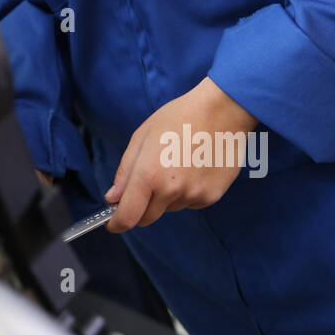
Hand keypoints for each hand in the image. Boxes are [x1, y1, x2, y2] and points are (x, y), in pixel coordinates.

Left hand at [104, 77, 258, 231]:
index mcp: (149, 174)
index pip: (128, 216)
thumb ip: (125, 171)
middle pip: (147, 218)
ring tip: (176, 164)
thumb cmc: (179, 117)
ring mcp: (193, 195)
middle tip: (143, 185)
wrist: (222, 111)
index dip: (117, 223)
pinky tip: (193, 167)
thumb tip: (113, 198)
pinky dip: (186, 192)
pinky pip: (189, 203)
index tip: (112, 223)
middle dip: (139, 209)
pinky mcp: (212, 196)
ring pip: (169, 208)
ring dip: (165, 197)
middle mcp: (171, 190)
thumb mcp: (142, 137)